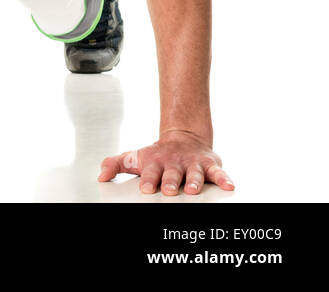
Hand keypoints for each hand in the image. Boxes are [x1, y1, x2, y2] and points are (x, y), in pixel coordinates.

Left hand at [98, 129, 233, 194]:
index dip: (148, 180)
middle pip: (172, 174)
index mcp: (155, 163)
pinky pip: (218, 173)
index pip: (150, 172)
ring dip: (193, 182)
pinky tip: (228, 186)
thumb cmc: (156, 155)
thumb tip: (100, 176)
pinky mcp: (209, 165)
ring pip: (194, 174)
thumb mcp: (134, 157)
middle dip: (170, 182)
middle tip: (169, 191)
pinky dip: (224, 178)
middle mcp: (174, 163)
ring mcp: (192, 164)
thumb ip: (115, 165)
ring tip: (192, 190)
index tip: (145, 189)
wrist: (182, 138)